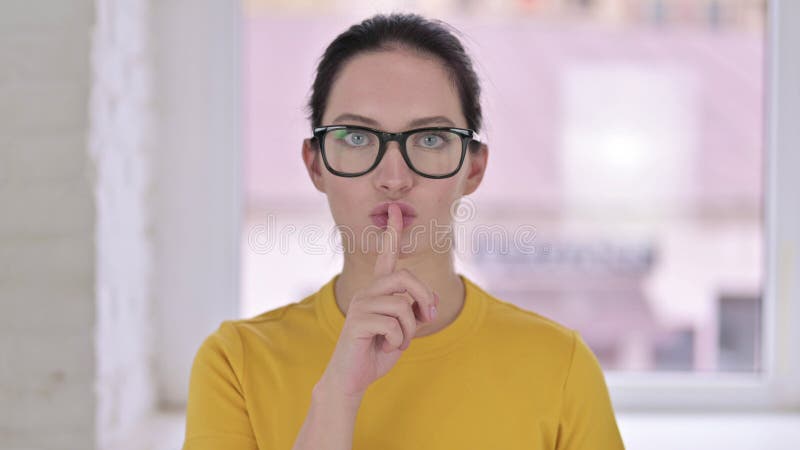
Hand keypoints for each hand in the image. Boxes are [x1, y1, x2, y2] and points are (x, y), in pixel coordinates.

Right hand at [316, 204, 438, 399]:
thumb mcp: (405, 330)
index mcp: (378, 291)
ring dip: (410, 330)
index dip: (392, 233)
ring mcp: (361, 305)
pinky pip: (394, 325)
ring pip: (403, 306)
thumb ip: (417, 313)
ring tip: (399, 342)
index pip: (386, 257)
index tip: (395, 209)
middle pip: (405, 278)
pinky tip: (386, 348)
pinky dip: (399, 341)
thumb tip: (433, 302)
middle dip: (425, 298)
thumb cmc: (378, 352)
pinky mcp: (357, 322)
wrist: (352, 378)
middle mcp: (368, 292)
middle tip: (429, 319)